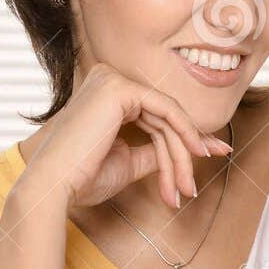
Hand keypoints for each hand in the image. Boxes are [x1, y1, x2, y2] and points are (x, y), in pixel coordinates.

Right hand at [17, 64, 231, 211]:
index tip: (214, 154)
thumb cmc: (83, 178)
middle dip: (185, 153)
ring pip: (168, 118)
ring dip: (181, 156)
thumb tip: (190, 148)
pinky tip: (196, 154)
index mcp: (106, 96)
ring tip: (186, 188)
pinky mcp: (119, 88)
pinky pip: (167, 110)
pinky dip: (185, 132)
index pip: (157, 115)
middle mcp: (107, 81)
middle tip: (194, 187)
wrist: (55, 188)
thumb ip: (156, 150)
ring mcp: (112, 80)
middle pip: (164, 118)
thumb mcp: (129, 160)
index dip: (187, 138)